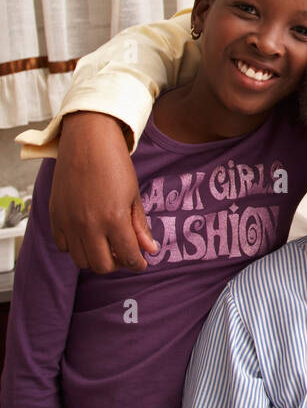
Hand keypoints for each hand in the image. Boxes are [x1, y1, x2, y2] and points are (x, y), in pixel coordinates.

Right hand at [50, 112, 157, 271]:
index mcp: (114, 219)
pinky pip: (62, 246)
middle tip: (124, 253)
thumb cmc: (114, 163)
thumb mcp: (133, 194)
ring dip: (95, 257)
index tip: (141, 262)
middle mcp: (89, 225)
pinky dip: (75, 247)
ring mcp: (69, 222)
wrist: (87, 140)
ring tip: (106, 244)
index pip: (128, 257)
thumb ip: (139, 225)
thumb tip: (150, 250)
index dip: (138, 264)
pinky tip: (86, 234)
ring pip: (81, 261)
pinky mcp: (55, 216)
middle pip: (102, 266)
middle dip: (117, 264)